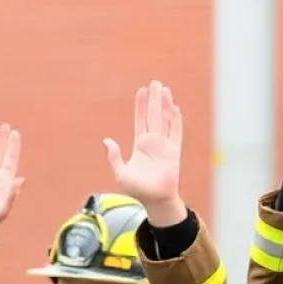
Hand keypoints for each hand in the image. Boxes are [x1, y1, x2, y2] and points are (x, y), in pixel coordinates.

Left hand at [104, 80, 186, 225]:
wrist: (154, 200)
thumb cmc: (138, 190)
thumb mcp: (120, 173)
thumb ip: (114, 157)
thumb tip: (107, 141)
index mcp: (140, 146)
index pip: (140, 121)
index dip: (140, 106)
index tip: (141, 91)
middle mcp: (153, 143)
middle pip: (153, 116)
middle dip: (154, 100)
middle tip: (155, 83)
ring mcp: (165, 146)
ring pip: (165, 120)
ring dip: (165, 105)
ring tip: (165, 90)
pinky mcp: (174, 152)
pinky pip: (175, 132)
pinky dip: (175, 120)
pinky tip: (173, 108)